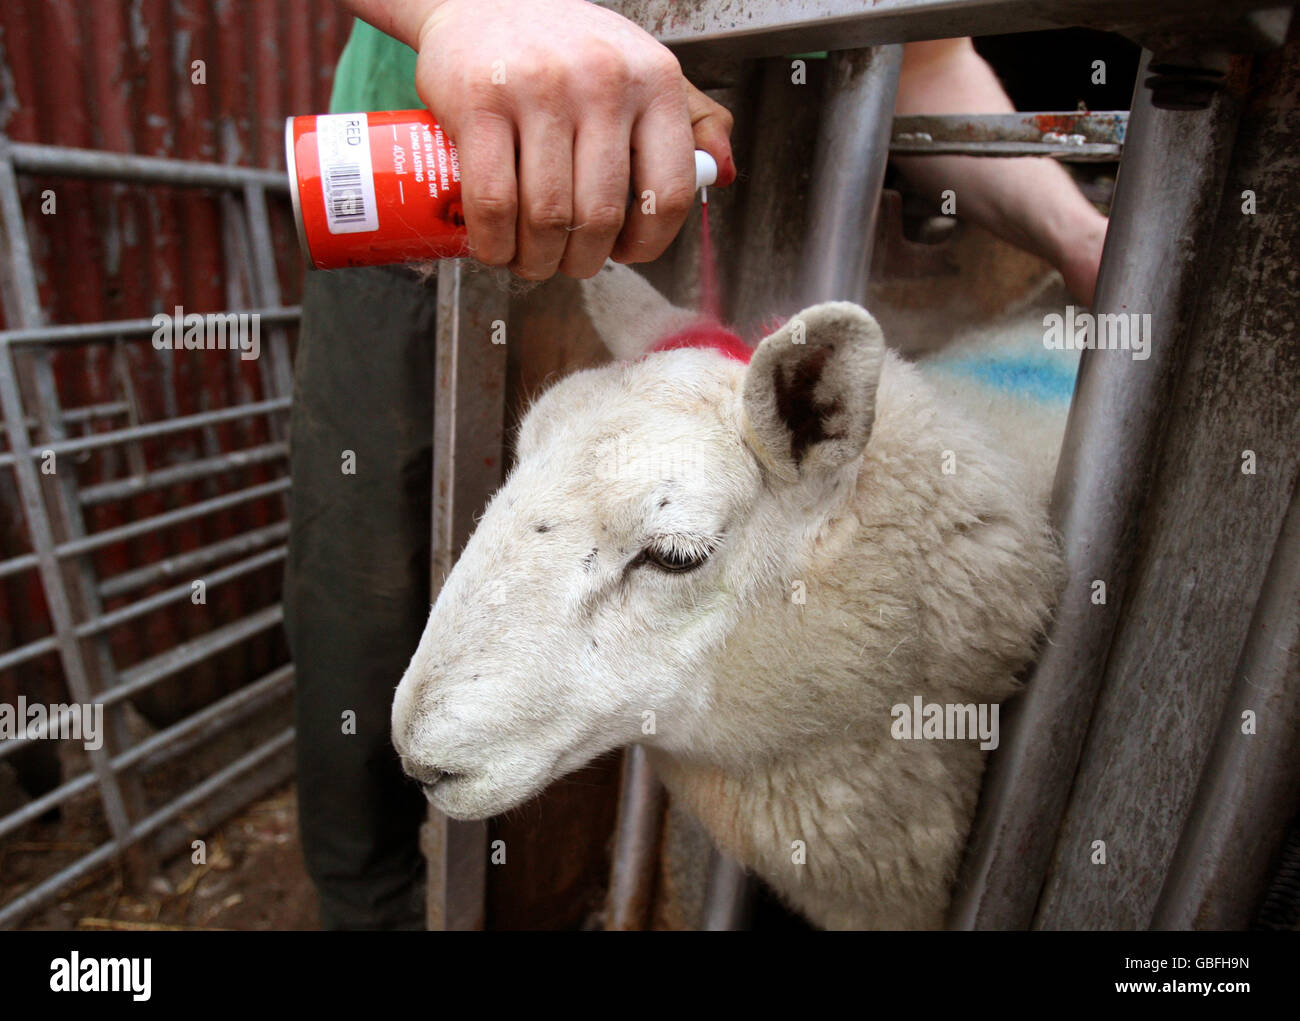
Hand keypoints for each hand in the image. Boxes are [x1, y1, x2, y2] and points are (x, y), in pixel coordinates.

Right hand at [411, 0, 734, 278]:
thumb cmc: (565, 48)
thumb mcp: (641, 71)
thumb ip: (691, 122)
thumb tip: (722, 172)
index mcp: (654, 80)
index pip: (670, 192)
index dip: (649, 243)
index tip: (627, 253)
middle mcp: (603, 80)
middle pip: (601, 216)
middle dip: (582, 261)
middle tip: (567, 262)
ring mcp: (539, 88)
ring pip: (546, 217)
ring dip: (535, 260)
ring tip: (530, 258)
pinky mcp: (480, 100)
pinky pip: (492, 200)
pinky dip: (494, 242)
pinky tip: (497, 246)